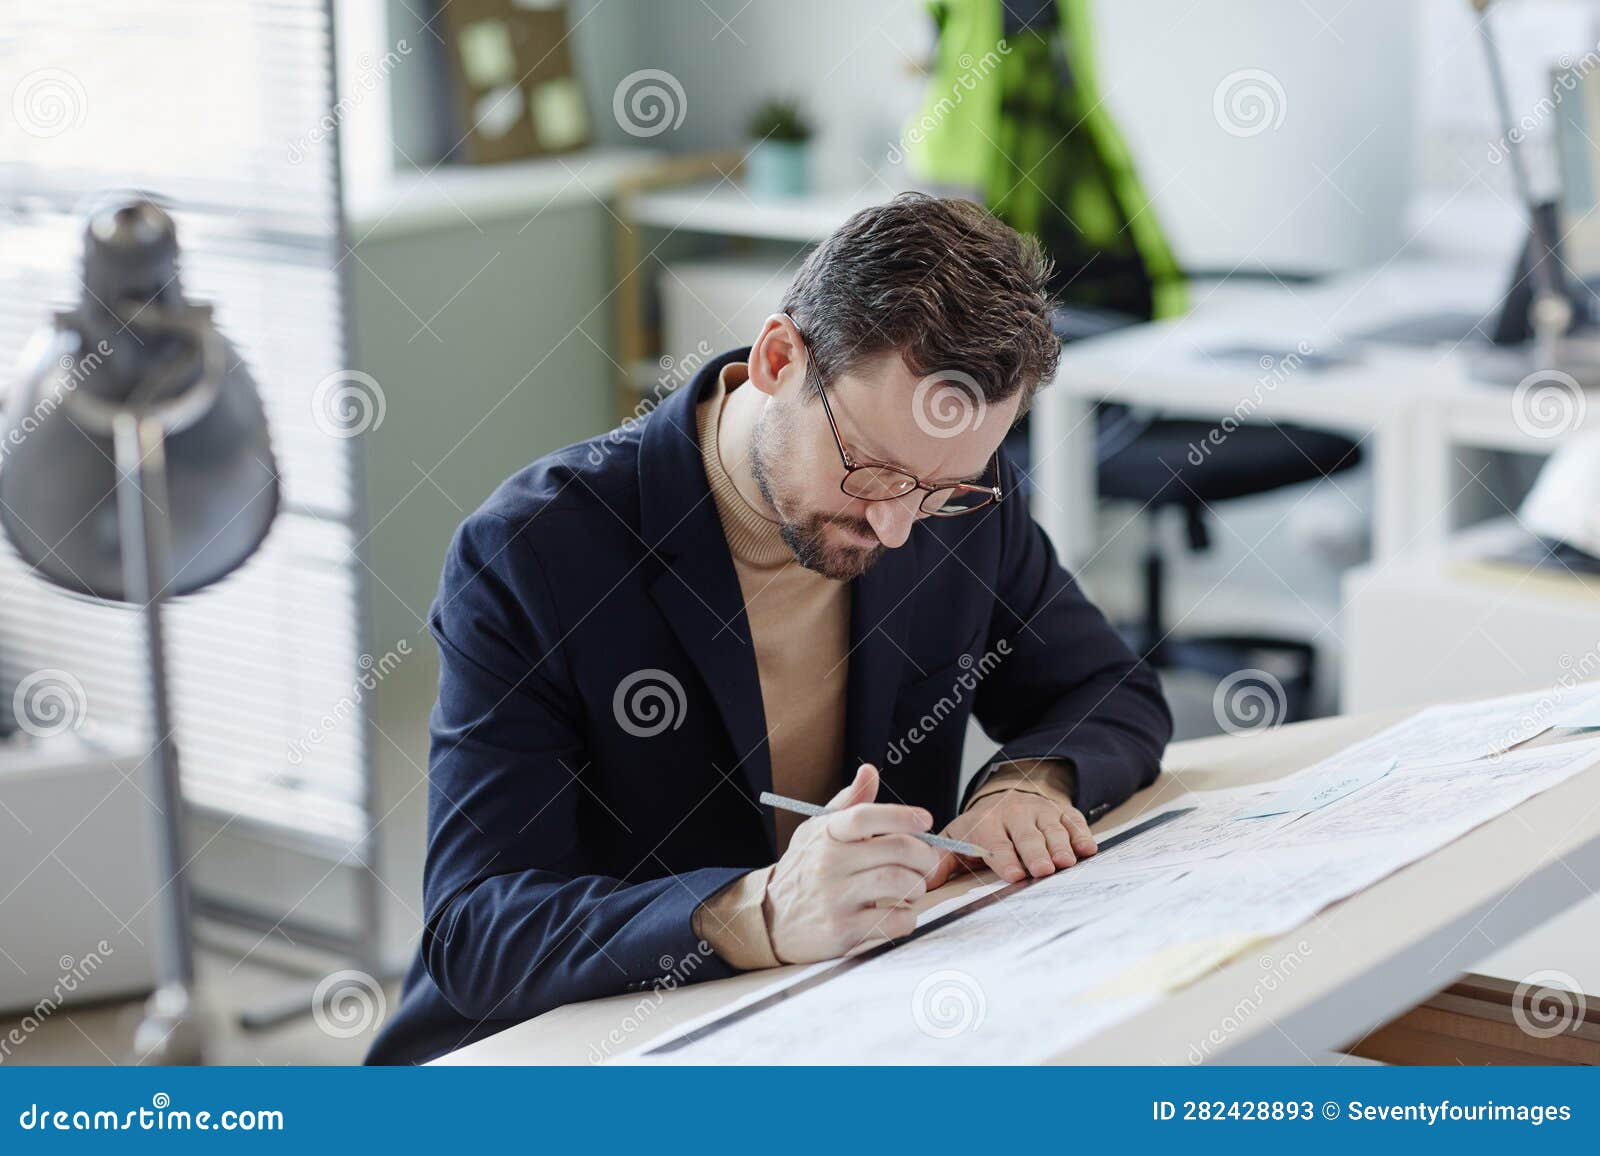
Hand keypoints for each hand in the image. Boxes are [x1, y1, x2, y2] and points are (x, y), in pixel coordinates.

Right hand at [764, 763, 942, 962]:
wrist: (772, 919)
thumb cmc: (803, 871)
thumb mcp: (817, 832)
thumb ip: (849, 804)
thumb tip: (869, 771)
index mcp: (827, 834)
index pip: (866, 815)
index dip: (902, 815)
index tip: (924, 820)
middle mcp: (829, 863)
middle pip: (897, 849)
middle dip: (924, 855)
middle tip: (927, 862)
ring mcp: (835, 897)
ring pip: (899, 882)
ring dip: (918, 886)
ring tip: (913, 888)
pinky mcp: (843, 930)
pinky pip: (894, 920)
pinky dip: (908, 918)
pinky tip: (901, 913)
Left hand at [925, 788, 1096, 888]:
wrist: (1005, 797)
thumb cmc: (981, 830)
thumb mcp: (957, 840)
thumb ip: (942, 862)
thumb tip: (923, 884)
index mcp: (987, 824)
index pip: (996, 843)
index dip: (1004, 858)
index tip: (1013, 874)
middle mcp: (1015, 814)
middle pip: (1027, 836)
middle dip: (1035, 853)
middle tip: (1043, 870)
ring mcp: (1041, 811)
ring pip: (1052, 828)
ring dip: (1060, 846)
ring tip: (1065, 863)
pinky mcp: (1062, 811)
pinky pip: (1074, 821)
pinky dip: (1081, 835)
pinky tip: (1087, 849)